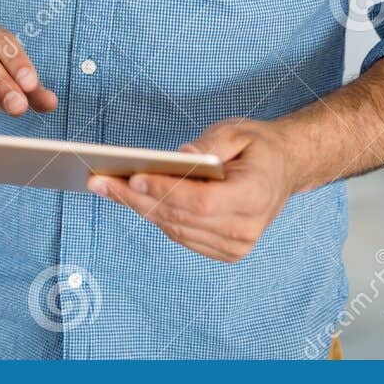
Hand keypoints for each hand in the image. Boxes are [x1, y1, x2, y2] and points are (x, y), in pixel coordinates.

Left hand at [88, 118, 299, 263]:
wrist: (284, 169)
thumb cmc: (258, 147)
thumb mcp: (238, 132)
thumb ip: (210, 144)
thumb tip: (178, 156)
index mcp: (255, 196)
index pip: (201, 201)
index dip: (165, 191)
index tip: (133, 176)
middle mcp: (246, 228)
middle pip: (181, 218)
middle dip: (136, 198)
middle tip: (99, 181)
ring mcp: (236, 246)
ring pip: (175, 229)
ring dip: (138, 208)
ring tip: (105, 187)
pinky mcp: (226, 251)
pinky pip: (181, 235)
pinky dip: (154, 216)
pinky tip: (130, 199)